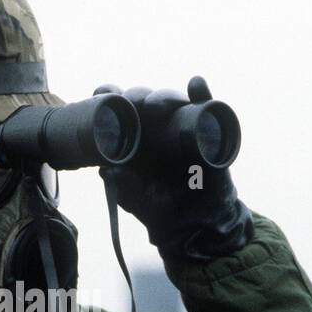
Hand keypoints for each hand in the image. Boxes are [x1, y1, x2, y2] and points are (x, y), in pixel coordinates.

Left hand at [94, 76, 253, 260]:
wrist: (194, 226)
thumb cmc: (159, 210)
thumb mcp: (133, 199)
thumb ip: (119, 184)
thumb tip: (104, 169)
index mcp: (133, 137)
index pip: (119, 109)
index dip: (110, 96)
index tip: (104, 94)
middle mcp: (155, 128)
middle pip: (144, 100)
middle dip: (137, 96)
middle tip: (133, 103)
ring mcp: (182, 127)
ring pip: (172, 102)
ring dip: (164, 97)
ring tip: (156, 104)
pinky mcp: (208, 133)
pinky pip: (207, 108)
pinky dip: (202, 94)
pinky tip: (196, 85)